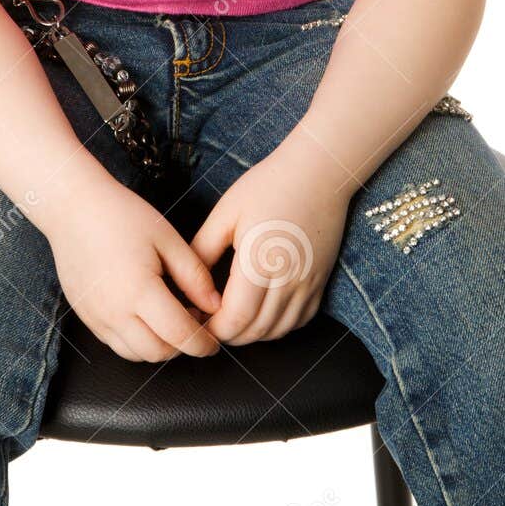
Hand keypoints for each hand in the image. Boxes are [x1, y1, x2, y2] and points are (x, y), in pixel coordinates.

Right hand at [47, 177, 222, 361]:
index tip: (214, 341)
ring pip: (135, 354)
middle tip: (194, 323)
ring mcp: (96, 317)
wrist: (73, 207)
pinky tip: (145, 316)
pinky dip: (136, 340)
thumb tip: (214, 305)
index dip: (203, 343)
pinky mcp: (85, 315)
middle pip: (158, 353)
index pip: (179, 336)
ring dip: (158, 347)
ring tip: (170, 319)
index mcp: (139, 290)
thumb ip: (194, 275)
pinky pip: (115, 343)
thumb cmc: (120, 215)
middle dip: (182, 347)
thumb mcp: (167, 238)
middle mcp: (114, 312)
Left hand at [189, 149, 352, 346]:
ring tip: (230, 316)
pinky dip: (276, 326)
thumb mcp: (227, 212)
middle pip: (254, 331)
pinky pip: (298, 321)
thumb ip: (203, 248)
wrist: (319, 172)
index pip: (235, 319)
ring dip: (251, 333)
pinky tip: (261, 311)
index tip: (194, 317)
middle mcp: (287, 280)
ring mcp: (308, 284)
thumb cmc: (270, 185)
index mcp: (259, 262)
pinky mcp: (320, 283)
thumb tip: (183, 280)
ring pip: (277, 331)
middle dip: (226, 333)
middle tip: (206, 319)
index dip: (212, 328)